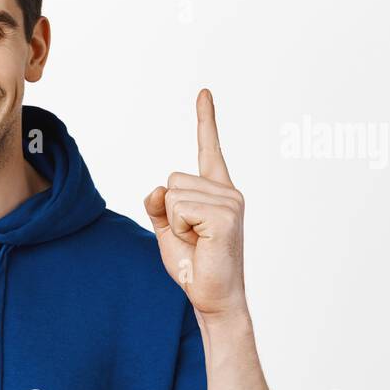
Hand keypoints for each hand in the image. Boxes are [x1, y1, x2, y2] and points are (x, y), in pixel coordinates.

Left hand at [143, 89, 247, 322]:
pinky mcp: (225, 216)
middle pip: (172, 179)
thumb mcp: (167, 229)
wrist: (211, 297)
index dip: (205, 120)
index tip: (203, 92)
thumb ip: (159, 204)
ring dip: (174, 223)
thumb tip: (158, 188)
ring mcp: (231, 202)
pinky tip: (199, 244)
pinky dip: (179, 229)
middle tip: (190, 238)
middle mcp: (229, 192)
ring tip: (195, 243)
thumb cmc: (192, 265)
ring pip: (173, 194)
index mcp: (217, 191)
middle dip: (169, 211)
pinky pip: (178, 208)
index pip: (209, 148)